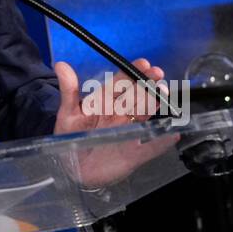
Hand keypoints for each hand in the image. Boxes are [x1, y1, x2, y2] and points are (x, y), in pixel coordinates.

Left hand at [52, 58, 179, 187]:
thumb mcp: (68, 114)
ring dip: (154, 105)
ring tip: (163, 93)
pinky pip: (150, 148)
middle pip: (137, 96)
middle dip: (147, 83)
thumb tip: (60, 64)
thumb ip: (68, 91)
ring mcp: (129, 133)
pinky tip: (172, 134)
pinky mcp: (134, 154)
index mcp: (105, 103)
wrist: (73, 168)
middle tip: (157, 73)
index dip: (131, 72)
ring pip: (145, 116)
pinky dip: (161, 142)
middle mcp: (120, 115)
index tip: (143, 63)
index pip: (121, 84)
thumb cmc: (71, 137)